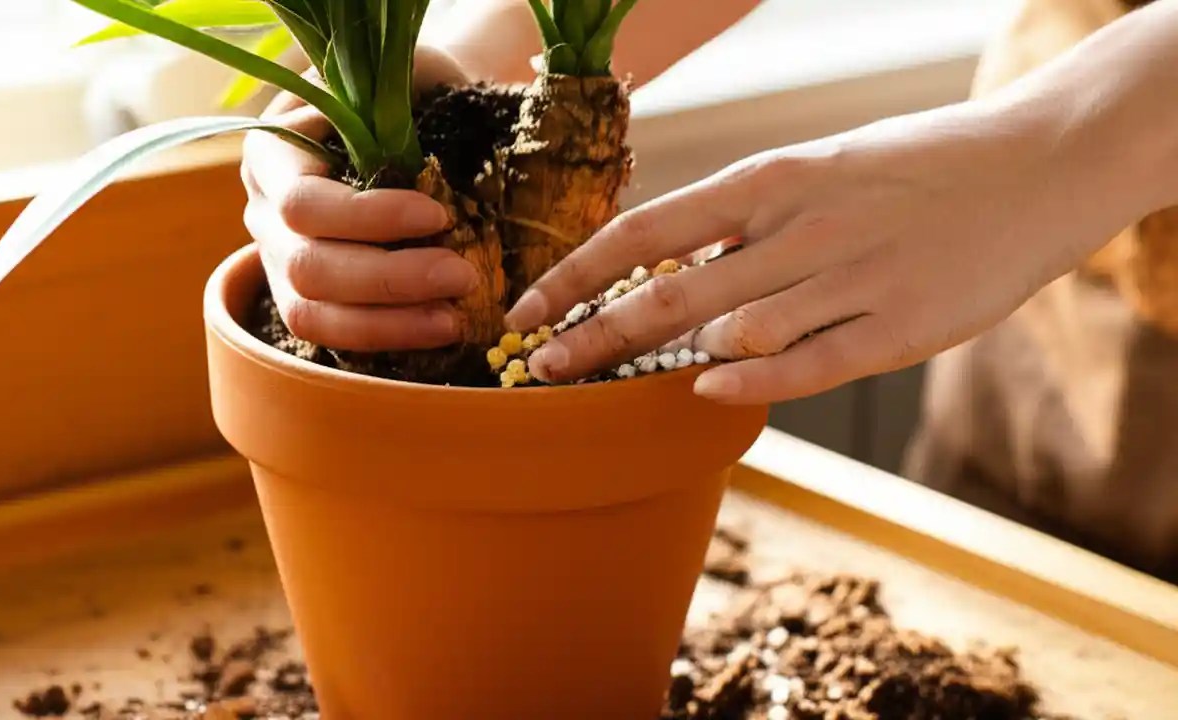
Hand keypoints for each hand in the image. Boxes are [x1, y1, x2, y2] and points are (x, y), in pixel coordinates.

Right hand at [241, 47, 476, 351]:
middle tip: (464, 275)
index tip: (439, 216)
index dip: (370, 219)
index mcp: (272, 151)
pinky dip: (387, 337)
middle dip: (390, 279)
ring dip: (388, 322)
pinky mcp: (304, 297)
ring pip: (311, 312)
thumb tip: (438, 163)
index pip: (301, 203)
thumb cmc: (409, 93)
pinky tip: (440, 330)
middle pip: (307, 267)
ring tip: (455, 318)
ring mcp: (276, 260)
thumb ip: (405, 111)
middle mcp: (261, 211)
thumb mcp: (404, 80)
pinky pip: (332, 335)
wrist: (406, 113)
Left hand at [507, 100, 1142, 403]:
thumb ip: (745, 224)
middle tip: (538, 370)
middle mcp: (798, 228)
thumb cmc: (911, 171)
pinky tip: (706, 391)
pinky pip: (804, 368)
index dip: (575, 277)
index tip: (526, 311)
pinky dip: (746, 385)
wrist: (1035, 166)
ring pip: (728, 336)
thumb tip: (672, 272)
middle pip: (666, 295)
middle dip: (591, 338)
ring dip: (665, 363)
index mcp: (770, 180)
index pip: (644, 232)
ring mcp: (850, 279)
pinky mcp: (899, 328)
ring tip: (625, 381)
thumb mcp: (816, 172)